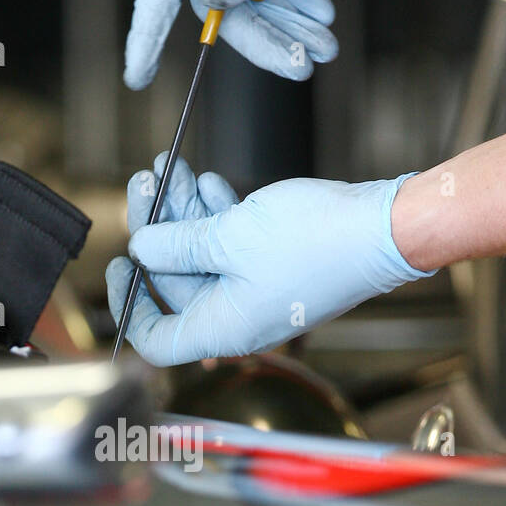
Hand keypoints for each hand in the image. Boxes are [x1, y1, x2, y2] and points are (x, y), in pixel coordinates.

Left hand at [106, 158, 428, 365]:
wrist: (386, 228)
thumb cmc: (316, 241)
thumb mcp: (228, 236)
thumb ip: (176, 244)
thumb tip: (141, 247)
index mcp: (223, 328)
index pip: (158, 339)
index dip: (128, 306)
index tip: (118, 265)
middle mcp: (238, 317)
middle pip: (176, 282)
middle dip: (156, 231)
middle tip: (143, 183)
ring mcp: (259, 290)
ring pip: (203, 255)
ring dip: (183, 212)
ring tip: (168, 166)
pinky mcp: (278, 264)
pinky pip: (233, 245)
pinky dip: (216, 214)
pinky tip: (206, 180)